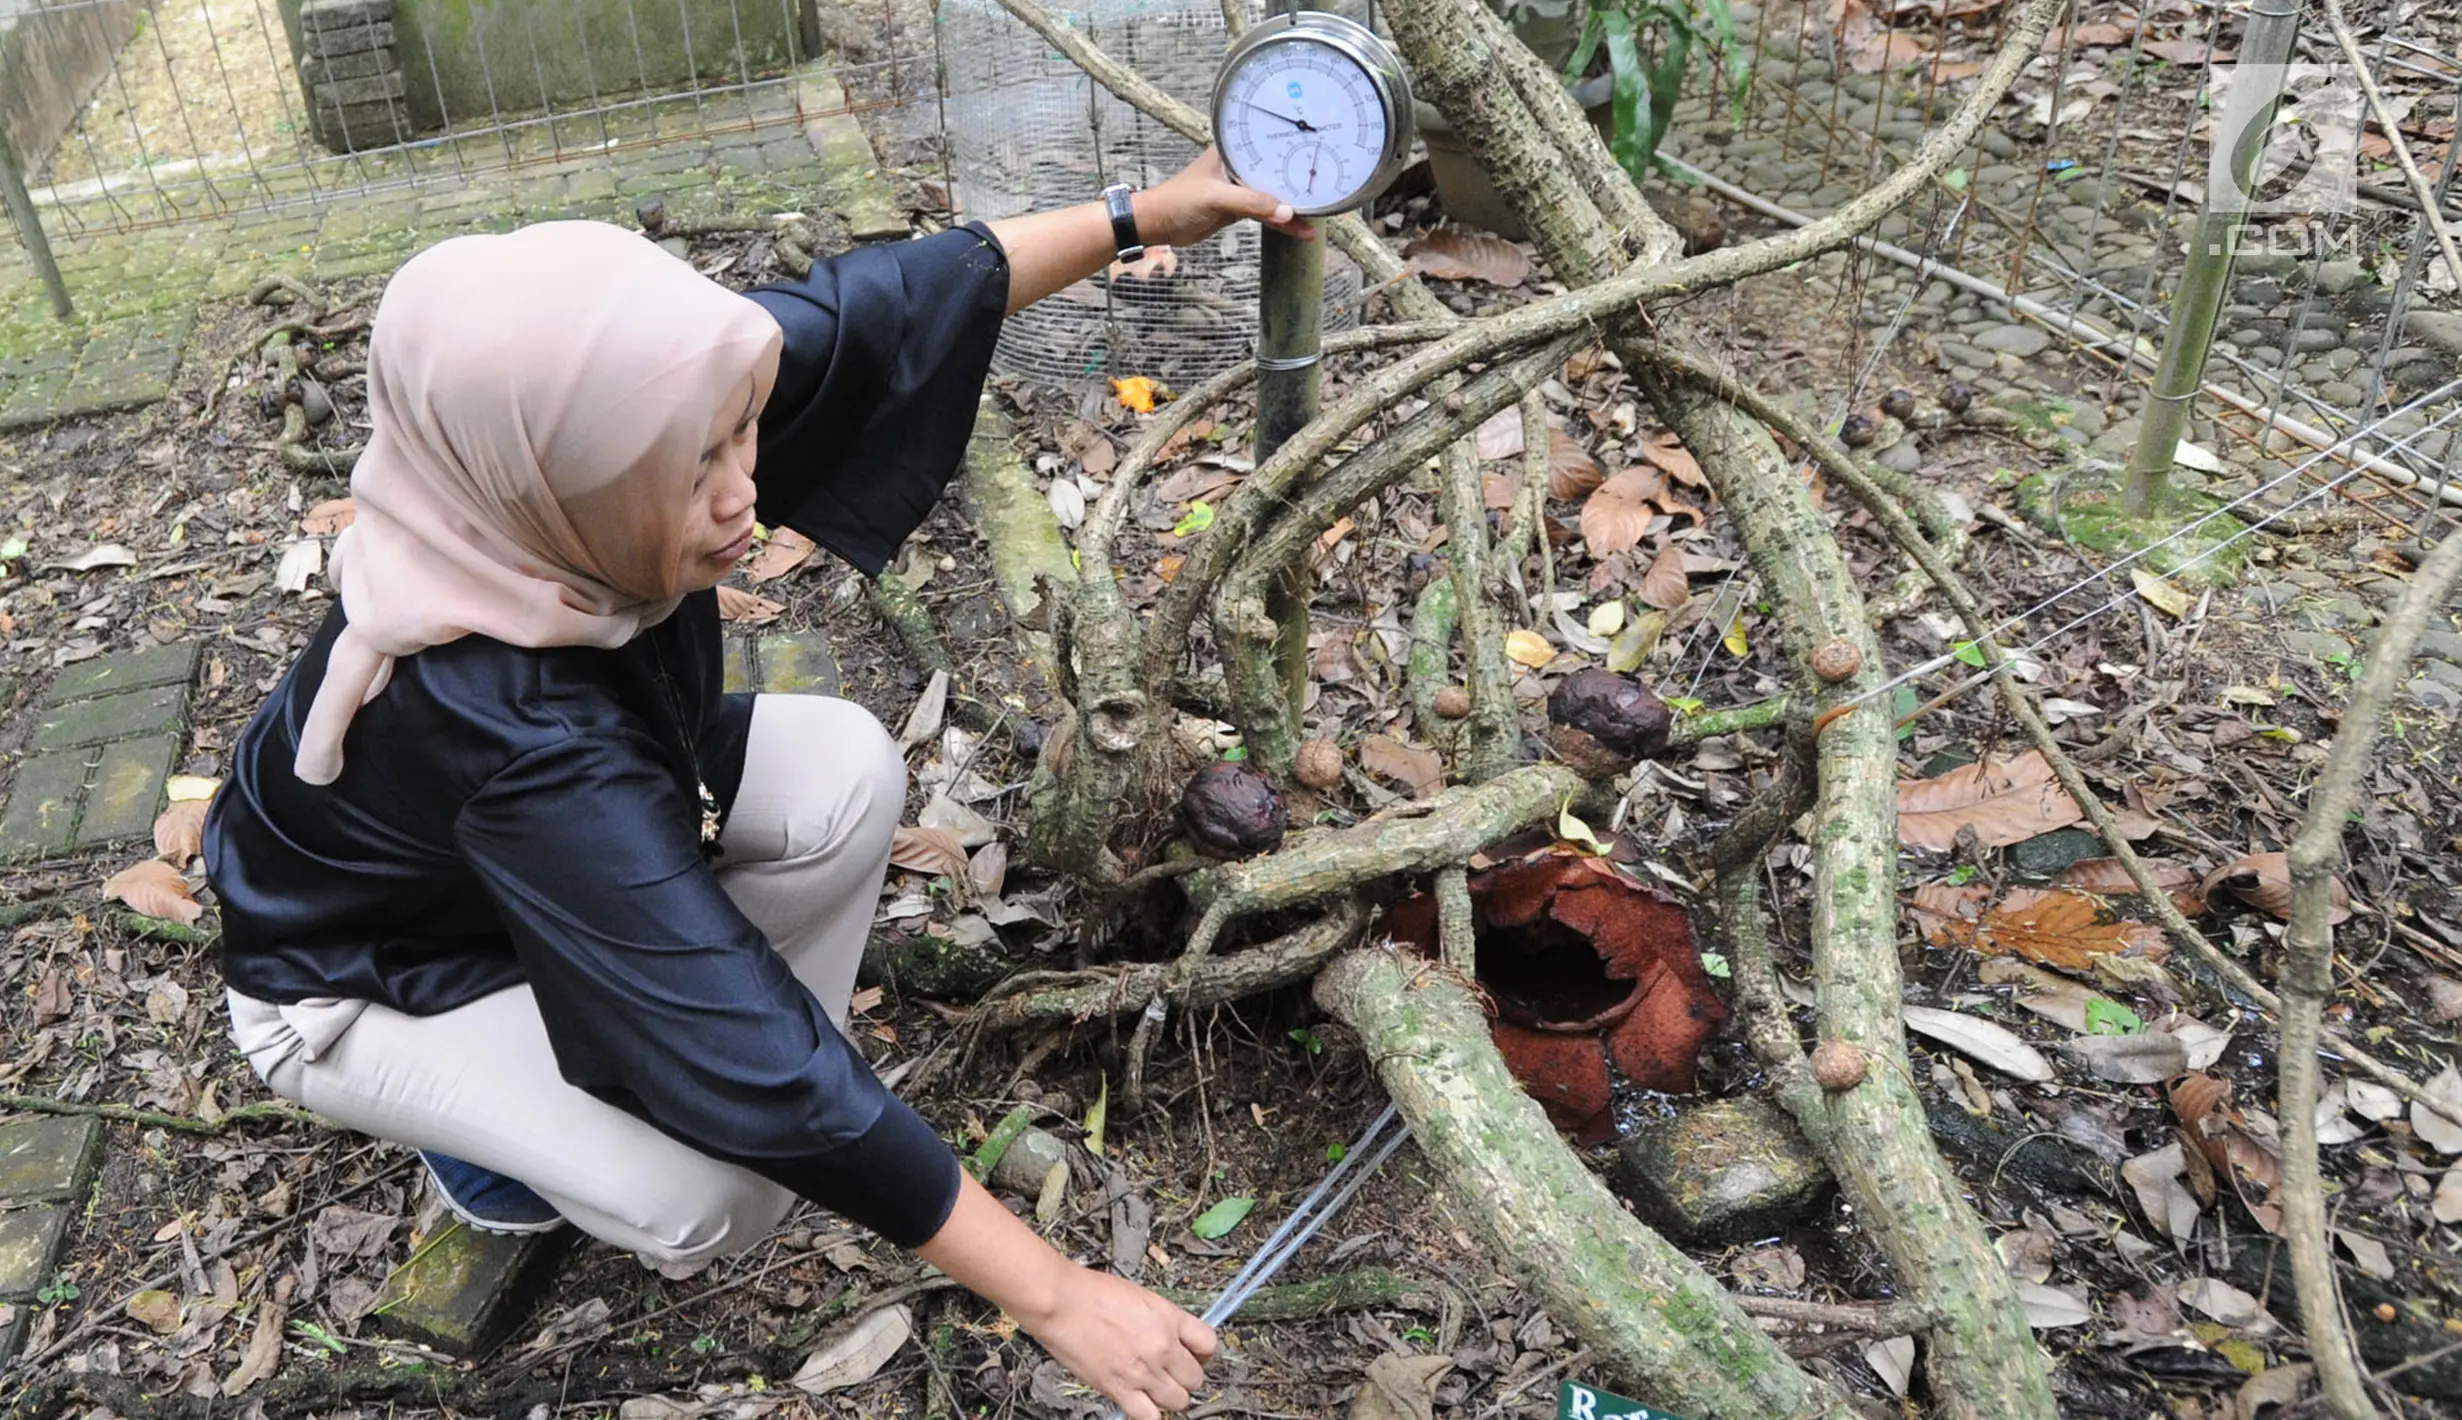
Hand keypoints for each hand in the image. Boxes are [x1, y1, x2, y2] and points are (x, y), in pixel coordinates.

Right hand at [1014, 1264, 1216, 1419]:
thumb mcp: (1139, 1295)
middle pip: (1196, 1378)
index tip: (1195, 1355)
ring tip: (1156, 1389)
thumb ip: (1160, 1319)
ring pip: (1179, 1401)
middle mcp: (1162, 1346)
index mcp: (1169, 1318)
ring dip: (1170, 1397)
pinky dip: (1148, 1413)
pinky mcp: (1120, 1389)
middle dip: (1186, 1377)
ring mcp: (1143, 1370)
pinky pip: (1149, 1416)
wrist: (1061, 1302)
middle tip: (1172, 1373)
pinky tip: (1140, 1403)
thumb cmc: (1090, 1293)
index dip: (1203, 1352)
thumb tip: (1170, 1334)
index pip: (1209, 1343)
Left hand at [1133, 146, 1317, 247]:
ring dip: (1294, 204)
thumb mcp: (1216, 197)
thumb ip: (1251, 202)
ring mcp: (1240, 186)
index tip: (1318, 147)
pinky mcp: (1239, 207)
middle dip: (1299, 175)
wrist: (1157, 225)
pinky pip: (1267, 213)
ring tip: (1322, 213)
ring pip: (1274, 193)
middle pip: (1276, 167)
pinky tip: (1302, 231)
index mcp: (1232, 149)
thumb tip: (1288, 212)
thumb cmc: (1178, 200)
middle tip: (1330, 181)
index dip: (1292, 144)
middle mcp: (1239, 163)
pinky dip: (1282, 222)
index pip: (1268, 142)